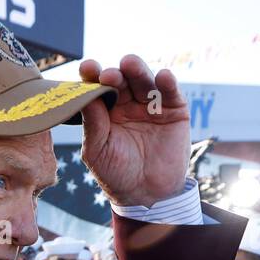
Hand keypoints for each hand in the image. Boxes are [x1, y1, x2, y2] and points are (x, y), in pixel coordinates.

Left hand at [77, 55, 190, 207]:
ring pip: (144, 81)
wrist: (147, 195)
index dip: (92, 75)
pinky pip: (171, 92)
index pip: (97, 87)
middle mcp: (127, 103)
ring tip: (130, 64)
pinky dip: (168, 82)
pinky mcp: (173, 110)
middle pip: (121, 79)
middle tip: (109, 75)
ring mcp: (150, 105)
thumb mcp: (97, 151)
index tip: (86, 68)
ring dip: (138, 70)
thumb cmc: (116, 173)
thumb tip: (85, 97)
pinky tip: (163, 77)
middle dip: (115, 74)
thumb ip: (93, 124)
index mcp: (105, 110)